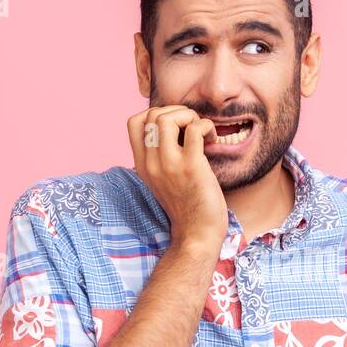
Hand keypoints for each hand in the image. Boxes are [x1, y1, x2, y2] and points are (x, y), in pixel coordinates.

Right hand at [126, 105, 226, 253]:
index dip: (156, 113)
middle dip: (177, 111)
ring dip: (190, 116)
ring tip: (202, 132)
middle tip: (193, 127)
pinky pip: (195, 129)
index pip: (134, 122)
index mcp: (143, 165)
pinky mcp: (191, 167)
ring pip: (167, 117)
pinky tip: (212, 139)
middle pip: (152, 114)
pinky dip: (206, 126)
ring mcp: (170, 165)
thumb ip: (162, 157)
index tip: (176, 126)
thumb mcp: (164, 180)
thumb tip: (177, 129)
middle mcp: (151, 163)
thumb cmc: (188, 206)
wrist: (197, 235)